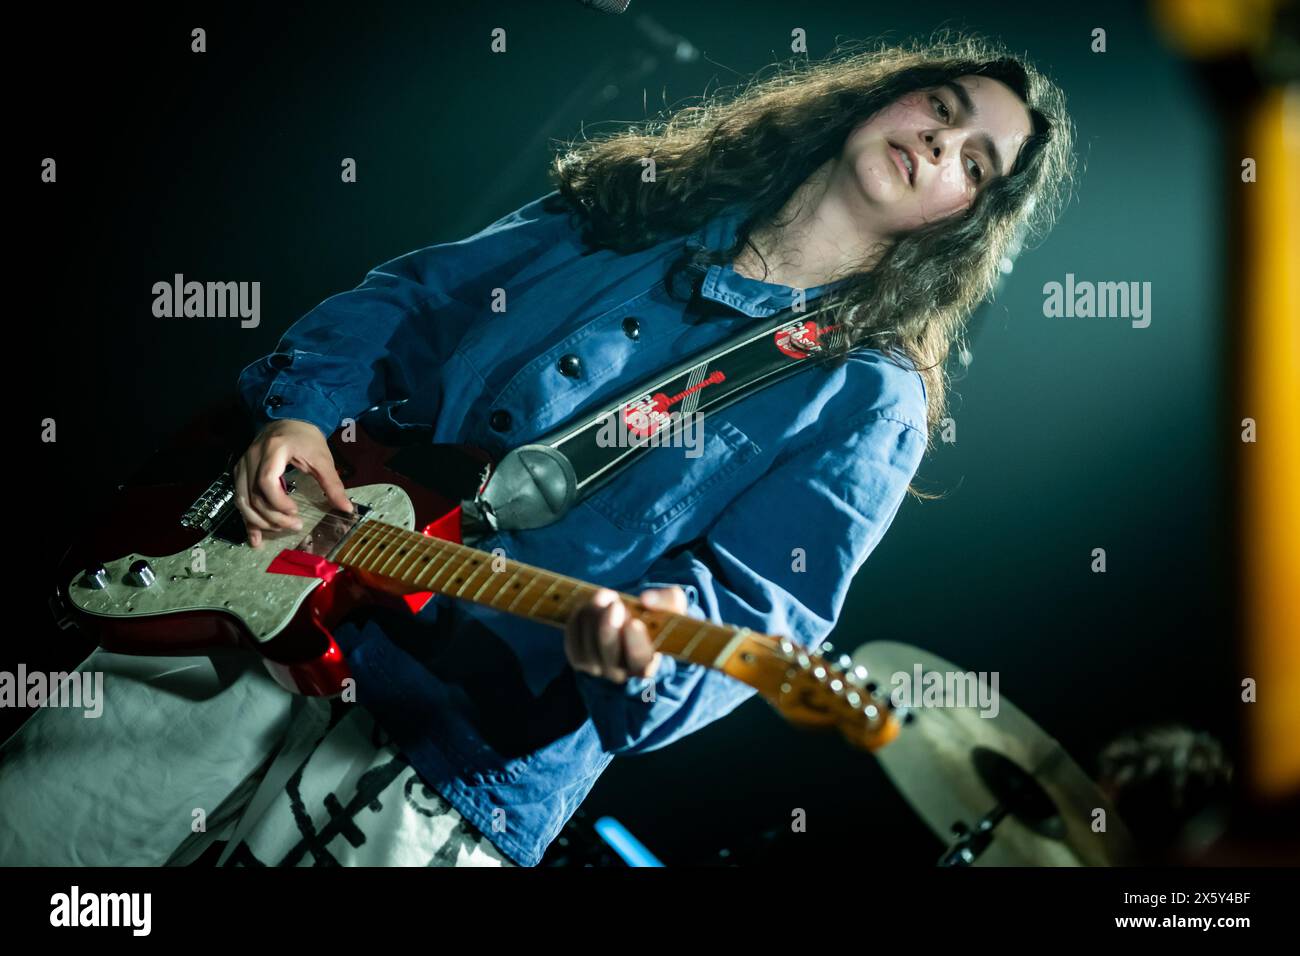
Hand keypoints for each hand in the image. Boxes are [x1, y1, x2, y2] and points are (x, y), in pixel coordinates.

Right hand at [233, 418, 353, 548]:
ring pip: (242, 500)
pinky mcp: (240, 473)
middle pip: (253, 495)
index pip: (266, 481)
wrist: (288, 419)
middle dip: (272, 517)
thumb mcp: (322, 458)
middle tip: (294, 525)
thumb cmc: (306, 438)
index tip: (296, 512)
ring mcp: (243, 465)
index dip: (278, 502)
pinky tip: (255, 539)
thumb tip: (347, 508)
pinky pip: (239, 499)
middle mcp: (252, 457)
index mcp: (273, 450)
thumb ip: (332, 484)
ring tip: (280, 530)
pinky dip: (247, 520)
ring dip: (259, 521)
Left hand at [564, 586, 688, 683]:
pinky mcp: (579, 659)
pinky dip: (578, 619)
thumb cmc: (656, 617)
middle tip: (614, 604)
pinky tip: (589, 606)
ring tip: (605, 595)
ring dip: (594, 617)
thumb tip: (647, 599)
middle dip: (609, 630)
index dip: (636, 644)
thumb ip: (669, 600)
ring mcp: (597, 668)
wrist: (631, 621)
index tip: (634, 623)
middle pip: (610, 659)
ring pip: (589, 647)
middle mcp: (622, 673)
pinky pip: (572, 640)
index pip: (641, 662)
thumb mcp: (672, 606)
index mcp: (648, 664)